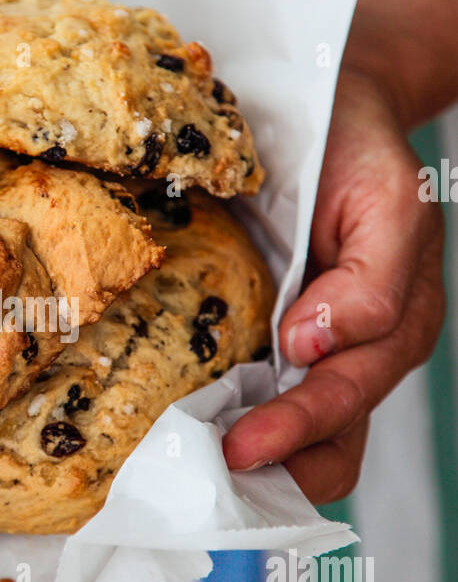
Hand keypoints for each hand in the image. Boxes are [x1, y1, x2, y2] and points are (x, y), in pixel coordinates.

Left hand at [223, 66, 445, 503]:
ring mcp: (314, 353)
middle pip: (326, 442)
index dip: (297, 430)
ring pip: (296, 438)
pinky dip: (230, 422)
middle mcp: (358, 352)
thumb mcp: (388, 200)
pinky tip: (187, 431)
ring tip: (190, 470)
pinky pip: (257, 397)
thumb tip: (313, 348)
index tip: (240, 446)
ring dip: (250, 461)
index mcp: (395, 327)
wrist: (333, 107)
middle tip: (205, 474)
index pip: (348, 401)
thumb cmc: (358, 151)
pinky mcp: (270, 338)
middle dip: (271, 466)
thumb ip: (371, 282)